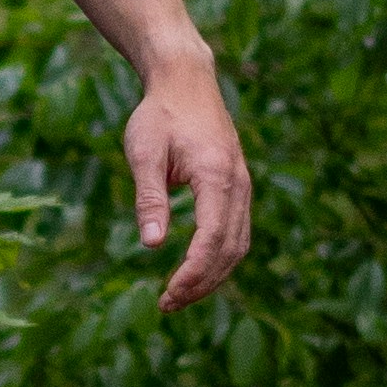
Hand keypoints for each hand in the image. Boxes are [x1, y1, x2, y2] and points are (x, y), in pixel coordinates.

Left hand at [127, 45, 252, 312]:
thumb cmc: (159, 115)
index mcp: (217, 175)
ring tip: (178, 296)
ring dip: (212, 276)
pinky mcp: (238, 188)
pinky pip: (236, 233)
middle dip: (201, 283)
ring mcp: (243, 186)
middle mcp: (238, 184)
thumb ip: (150, 198)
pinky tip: (194, 271)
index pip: (212, 239)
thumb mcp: (144, 152)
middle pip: (230, 250)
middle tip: (167, 304)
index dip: (192, 273)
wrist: (186, 81)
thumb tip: (152, 245)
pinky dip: (219, 259)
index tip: (167, 295)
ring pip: (238, 246)